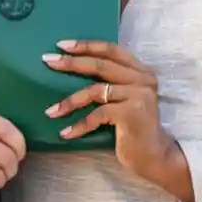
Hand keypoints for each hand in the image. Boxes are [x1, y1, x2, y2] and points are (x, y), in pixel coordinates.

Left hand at [42, 40, 178, 180]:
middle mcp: (142, 78)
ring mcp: (139, 95)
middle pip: (100, 65)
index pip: (111, 49)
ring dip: (70, 101)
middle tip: (48, 61)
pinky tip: (66, 133)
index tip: (61, 45)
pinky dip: (79, 125)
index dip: (86, 45)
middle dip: (71, 62)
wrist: (154, 156)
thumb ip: (110, 82)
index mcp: (140, 70)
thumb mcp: (123, 99)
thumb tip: (71, 68)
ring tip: (51, 111)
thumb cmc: (132, 128)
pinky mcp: (132, 113)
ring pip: (95, 90)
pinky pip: (97, 114)